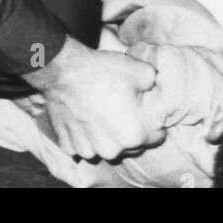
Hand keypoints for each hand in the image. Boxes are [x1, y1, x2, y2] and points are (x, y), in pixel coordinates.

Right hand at [26, 37, 160, 160]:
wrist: (66, 71)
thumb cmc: (105, 71)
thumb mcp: (143, 71)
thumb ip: (156, 85)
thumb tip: (157, 90)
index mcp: (132, 136)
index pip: (155, 138)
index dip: (154, 122)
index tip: (146, 110)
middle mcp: (110, 150)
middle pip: (130, 145)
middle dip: (130, 130)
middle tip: (124, 107)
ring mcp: (86, 150)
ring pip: (105, 147)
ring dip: (107, 135)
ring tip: (104, 111)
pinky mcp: (68, 145)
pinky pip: (83, 144)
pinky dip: (85, 135)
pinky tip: (86, 116)